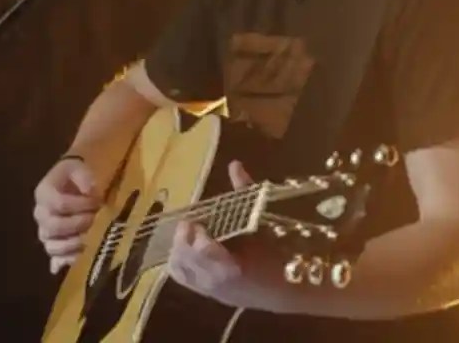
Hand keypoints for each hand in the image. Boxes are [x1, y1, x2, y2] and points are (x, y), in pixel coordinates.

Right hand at [34, 156, 102, 273]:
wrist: (71, 183)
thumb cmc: (75, 175)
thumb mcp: (78, 167)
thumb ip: (83, 176)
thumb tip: (91, 191)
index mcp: (43, 193)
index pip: (59, 203)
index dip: (80, 205)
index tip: (97, 201)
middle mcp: (40, 215)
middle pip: (53, 227)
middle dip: (78, 225)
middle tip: (96, 220)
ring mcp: (45, 232)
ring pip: (52, 247)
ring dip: (75, 244)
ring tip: (93, 237)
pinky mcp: (53, 246)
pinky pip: (57, 259)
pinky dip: (70, 260)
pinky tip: (84, 256)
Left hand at [167, 160, 262, 305]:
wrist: (280, 293)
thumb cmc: (274, 257)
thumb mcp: (262, 226)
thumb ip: (245, 194)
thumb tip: (234, 164)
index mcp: (231, 266)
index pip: (202, 249)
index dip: (197, 233)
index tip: (200, 219)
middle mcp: (214, 280)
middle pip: (184, 258)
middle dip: (183, 237)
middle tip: (191, 223)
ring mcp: (207, 289)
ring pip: (178, 268)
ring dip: (178, 247)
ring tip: (188, 234)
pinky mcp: (203, 293)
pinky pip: (180, 276)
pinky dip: (178, 259)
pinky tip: (186, 246)